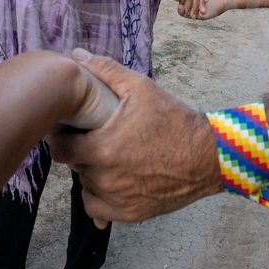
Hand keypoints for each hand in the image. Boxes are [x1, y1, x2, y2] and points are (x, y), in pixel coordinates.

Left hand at [48, 49, 220, 224]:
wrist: (208, 157)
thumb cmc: (174, 121)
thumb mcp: (141, 89)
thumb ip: (106, 71)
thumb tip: (76, 55)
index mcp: (101, 149)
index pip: (60, 147)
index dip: (62, 135)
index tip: (72, 128)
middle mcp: (105, 179)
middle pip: (74, 165)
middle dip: (80, 151)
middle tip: (94, 138)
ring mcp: (117, 199)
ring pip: (86, 186)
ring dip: (91, 173)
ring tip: (109, 157)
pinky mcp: (130, 213)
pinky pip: (98, 209)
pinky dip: (100, 197)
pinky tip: (111, 181)